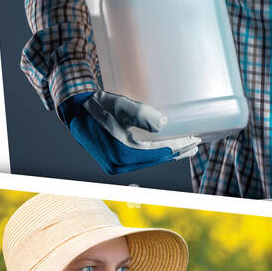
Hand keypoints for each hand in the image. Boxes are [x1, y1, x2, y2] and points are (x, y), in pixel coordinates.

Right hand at [59, 90, 200, 174]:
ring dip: (168, 154)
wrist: (74, 111)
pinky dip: (155, 155)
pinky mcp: (114, 162)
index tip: (195, 138)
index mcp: (123, 154)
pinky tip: (165, 150)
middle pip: (157, 159)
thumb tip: (164, 124)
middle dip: (178, 151)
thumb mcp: (121, 105)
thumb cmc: (97, 105)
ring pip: (150, 161)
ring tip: (186, 147)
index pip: (160, 153)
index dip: (179, 146)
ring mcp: (116, 166)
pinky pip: (141, 160)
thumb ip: (142, 114)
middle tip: (196, 143)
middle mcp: (120, 165)